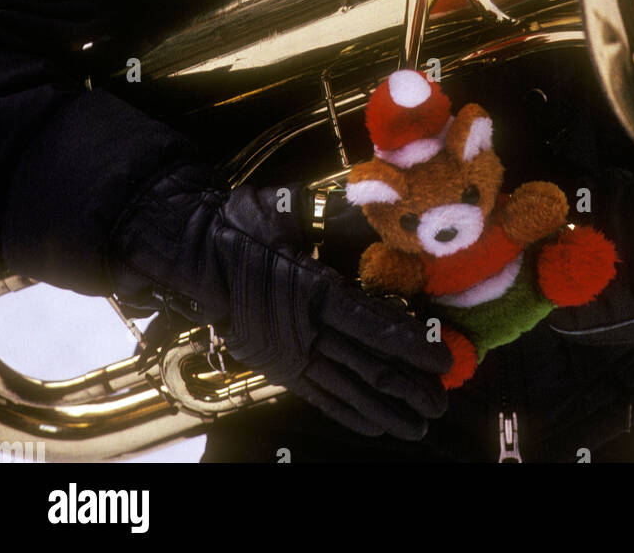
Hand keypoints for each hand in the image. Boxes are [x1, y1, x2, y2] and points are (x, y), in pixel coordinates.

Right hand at [108, 165, 449, 438]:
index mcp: (312, 289)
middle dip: (408, 387)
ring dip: (386, 408)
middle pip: (366, 366)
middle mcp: (305, 330)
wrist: (191, 252)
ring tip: (419, 424)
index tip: (442, 358)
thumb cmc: (241, 225)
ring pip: (347, 389)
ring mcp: (290, 354)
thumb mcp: (291, 209)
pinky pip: (319, 396)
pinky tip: (373, 426)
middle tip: (441, 400)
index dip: (409, 346)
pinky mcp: (278, 366)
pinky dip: (348, 412)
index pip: (371, 325)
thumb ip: (339, 217)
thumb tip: (381, 208)